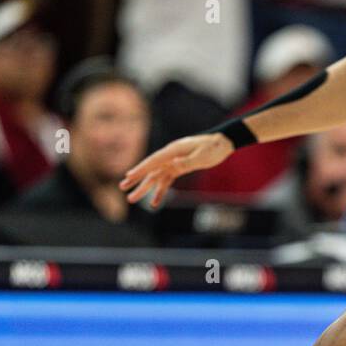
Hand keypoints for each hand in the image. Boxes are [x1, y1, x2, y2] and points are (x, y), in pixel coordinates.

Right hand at [119, 132, 234, 207]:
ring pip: (155, 177)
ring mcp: (173, 162)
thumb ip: (187, 162)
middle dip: (136, 179)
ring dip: (144, 188)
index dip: (141, 169)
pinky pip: (166, 180)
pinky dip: (160, 191)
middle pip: (150, 169)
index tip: (129, 176)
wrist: (222, 142)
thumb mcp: (202, 156)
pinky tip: (155, 203)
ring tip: (132, 199)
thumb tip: (173, 165)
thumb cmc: (214, 148)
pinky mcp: (178, 167)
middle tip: (123, 188)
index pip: (154, 161)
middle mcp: (170, 156)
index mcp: (173, 150)